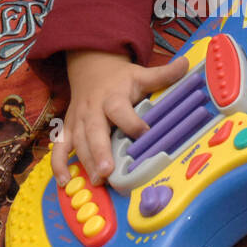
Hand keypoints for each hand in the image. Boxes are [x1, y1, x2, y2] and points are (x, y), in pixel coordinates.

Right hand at [52, 50, 187, 185]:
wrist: (90, 68)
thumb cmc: (120, 78)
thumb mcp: (140, 74)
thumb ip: (163, 74)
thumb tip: (187, 65)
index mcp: (112, 97)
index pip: (120, 109)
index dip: (132, 122)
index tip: (145, 134)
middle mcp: (92, 110)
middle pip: (94, 131)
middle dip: (100, 151)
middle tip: (108, 170)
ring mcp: (78, 121)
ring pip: (78, 142)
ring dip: (85, 162)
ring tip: (97, 180)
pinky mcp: (68, 129)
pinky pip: (59, 148)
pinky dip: (58, 165)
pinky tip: (64, 181)